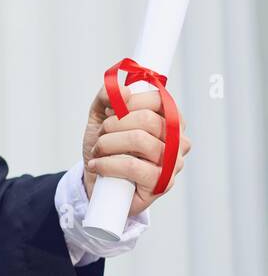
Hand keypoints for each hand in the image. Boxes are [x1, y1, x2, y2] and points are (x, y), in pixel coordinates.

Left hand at [81, 87, 191, 217]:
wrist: (96, 181)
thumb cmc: (105, 148)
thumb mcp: (100, 117)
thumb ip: (108, 97)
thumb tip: (123, 90)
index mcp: (170, 120)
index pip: (157, 99)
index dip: (127, 102)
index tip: (110, 112)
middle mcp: (178, 140)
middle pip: (147, 119)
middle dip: (113, 125)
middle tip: (102, 135)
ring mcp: (173, 163)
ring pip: (139, 140)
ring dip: (107, 144)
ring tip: (98, 151)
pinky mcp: (162, 184)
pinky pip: (133, 166)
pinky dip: (107, 164)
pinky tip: (97, 166)